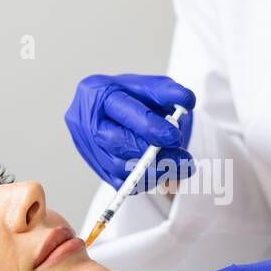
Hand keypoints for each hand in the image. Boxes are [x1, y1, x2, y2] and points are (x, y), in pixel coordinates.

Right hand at [64, 74, 196, 190]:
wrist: (127, 114)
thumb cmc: (138, 98)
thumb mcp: (155, 88)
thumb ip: (170, 92)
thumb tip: (186, 100)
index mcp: (96, 90)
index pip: (121, 110)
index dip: (149, 126)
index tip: (174, 137)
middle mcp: (84, 119)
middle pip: (114, 141)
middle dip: (151, 152)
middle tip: (183, 159)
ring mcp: (87, 146)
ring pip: (117, 166)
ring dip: (153, 171)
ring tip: (181, 166)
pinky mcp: (96, 166)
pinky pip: (119, 182)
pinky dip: (145, 180)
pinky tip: (165, 172)